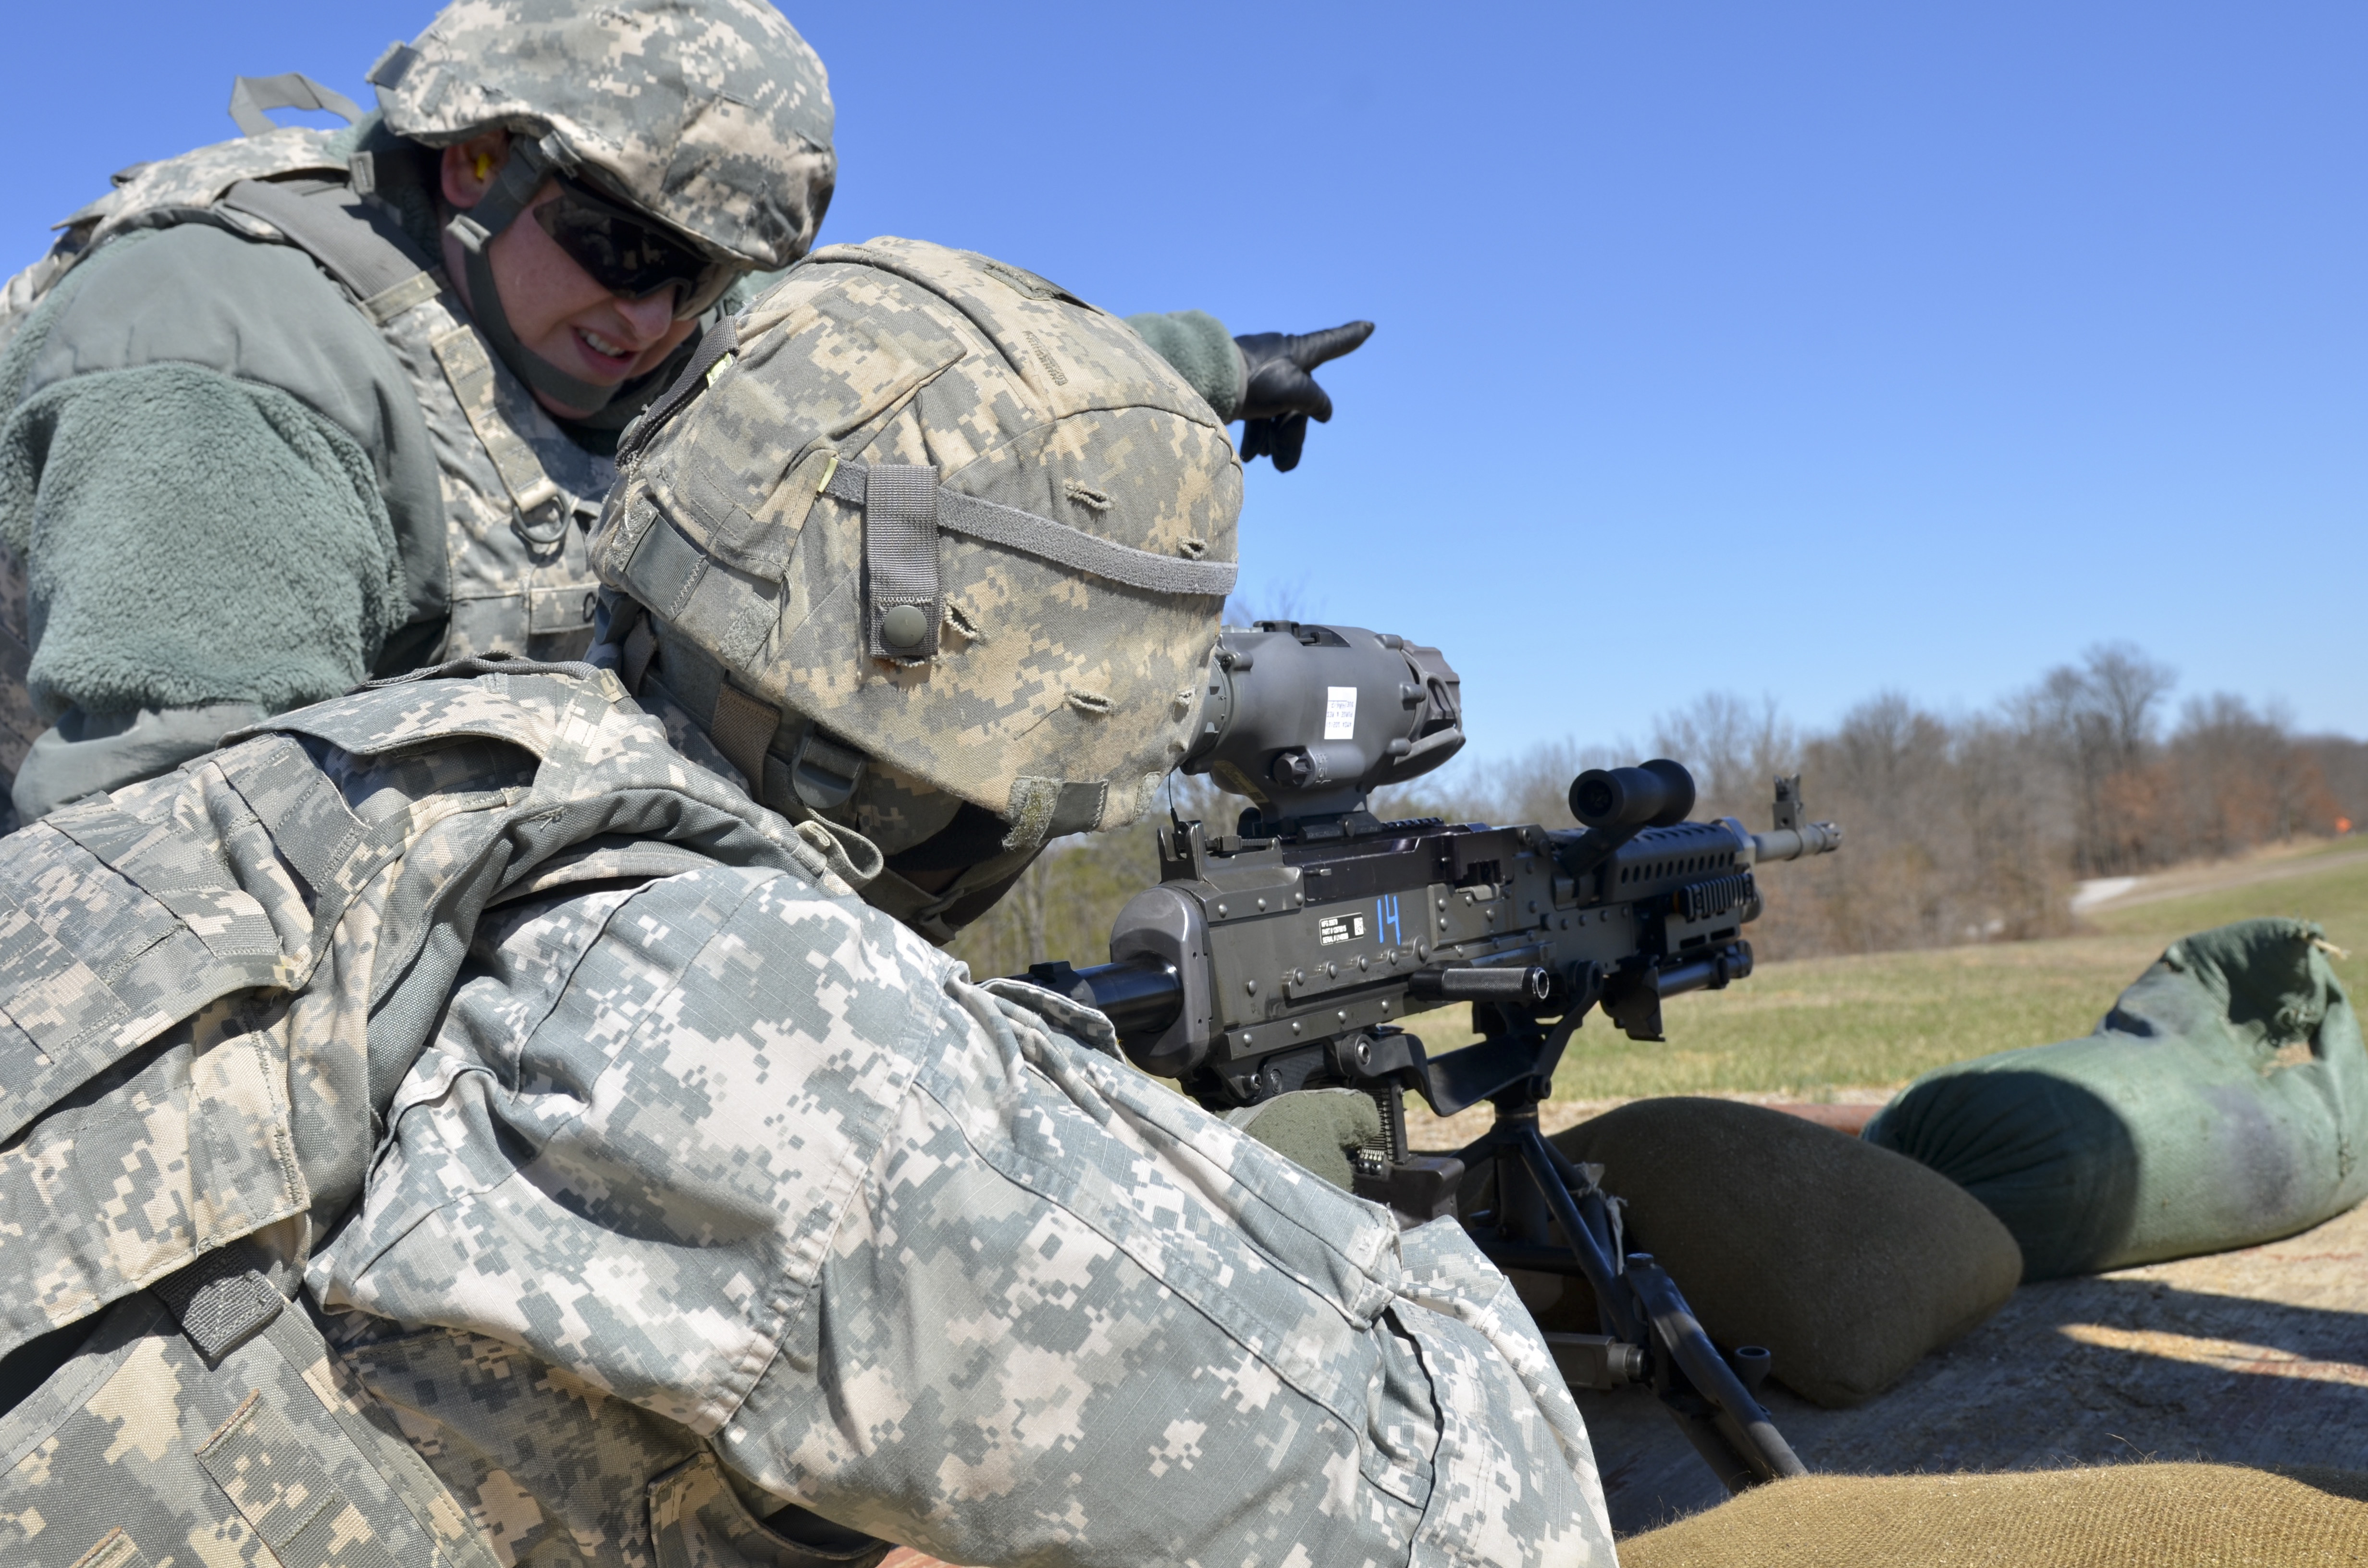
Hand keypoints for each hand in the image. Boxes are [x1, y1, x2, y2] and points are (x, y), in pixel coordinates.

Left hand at [1233, 320, 1373, 470]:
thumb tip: (1324, 411)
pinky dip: (1257, 432)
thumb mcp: (1295, 391)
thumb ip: (1315, 400)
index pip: (1331, 343)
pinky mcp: (1239, 387)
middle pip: (1299, 399)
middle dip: (1292, 436)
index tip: (1370, 326)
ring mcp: (1258, 373)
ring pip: (1276, 410)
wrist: (1205, 381)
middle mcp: (1279, 359)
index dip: (1351, 337)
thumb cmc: (1254, 381)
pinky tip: (1250, 455)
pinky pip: (1255, 412)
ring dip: (1274, 439)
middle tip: (1284, 466)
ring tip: (1267, 464)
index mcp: (1297, 351)